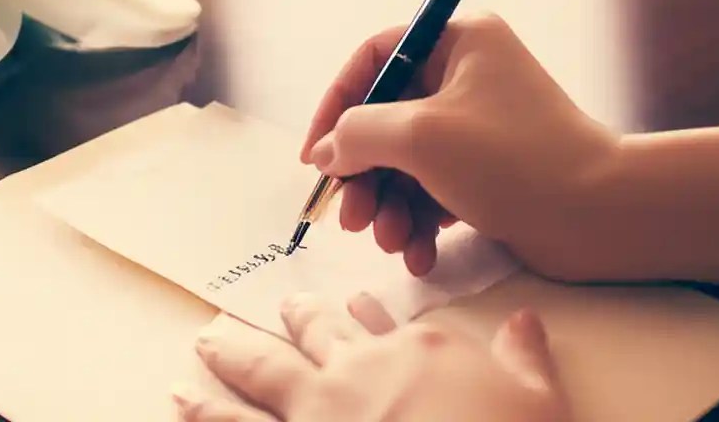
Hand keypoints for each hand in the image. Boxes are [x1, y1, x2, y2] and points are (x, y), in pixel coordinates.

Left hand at [176, 293, 568, 421]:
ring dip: (229, 363)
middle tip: (277, 308)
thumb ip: (525, 357)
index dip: (363, 316)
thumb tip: (526, 323)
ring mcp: (316, 416)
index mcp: (414, 352)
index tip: (346, 307)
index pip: (382, 325)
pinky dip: (206, 416)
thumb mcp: (538, 399)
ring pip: (261, 378)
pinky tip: (179, 403)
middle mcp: (357, 374)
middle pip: (314, 338)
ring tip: (202, 349)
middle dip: (292, 322)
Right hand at [300, 13, 618, 278]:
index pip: (374, 59)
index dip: (336, 104)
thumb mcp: (421, 136)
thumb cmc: (514, 160)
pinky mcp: (491, 173)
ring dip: (390, 206)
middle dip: (365, 174)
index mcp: (459, 43)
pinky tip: (420, 255)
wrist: (599, 216)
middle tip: (351, 219)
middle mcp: (470, 77)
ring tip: (391, 242)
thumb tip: (328, 151)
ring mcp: (481, 127)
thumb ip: (359, 134)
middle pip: (387, 119)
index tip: (315, 156)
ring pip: (408, 163)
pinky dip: (421, 222)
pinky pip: (436, 190)